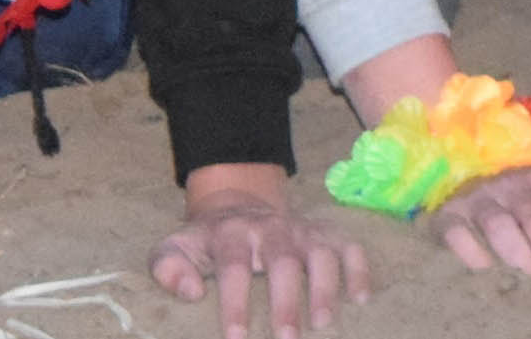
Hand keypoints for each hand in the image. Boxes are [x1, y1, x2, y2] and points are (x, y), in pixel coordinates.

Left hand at [153, 165, 370, 336]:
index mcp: (231, 233)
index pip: (233, 265)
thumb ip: (168, 266)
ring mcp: (301, 229)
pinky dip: (358, 268)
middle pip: (281, 260)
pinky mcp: (324, 232)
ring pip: (319, 251)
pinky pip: (349, 244)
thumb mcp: (177, 247)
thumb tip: (191, 293)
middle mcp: (270, 228)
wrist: (238, 204)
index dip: (236, 301)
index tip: (237, 337)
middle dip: (286, 300)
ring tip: (325, 323)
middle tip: (287, 338)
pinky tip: (362, 298)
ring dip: (325, 286)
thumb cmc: (207, 242)